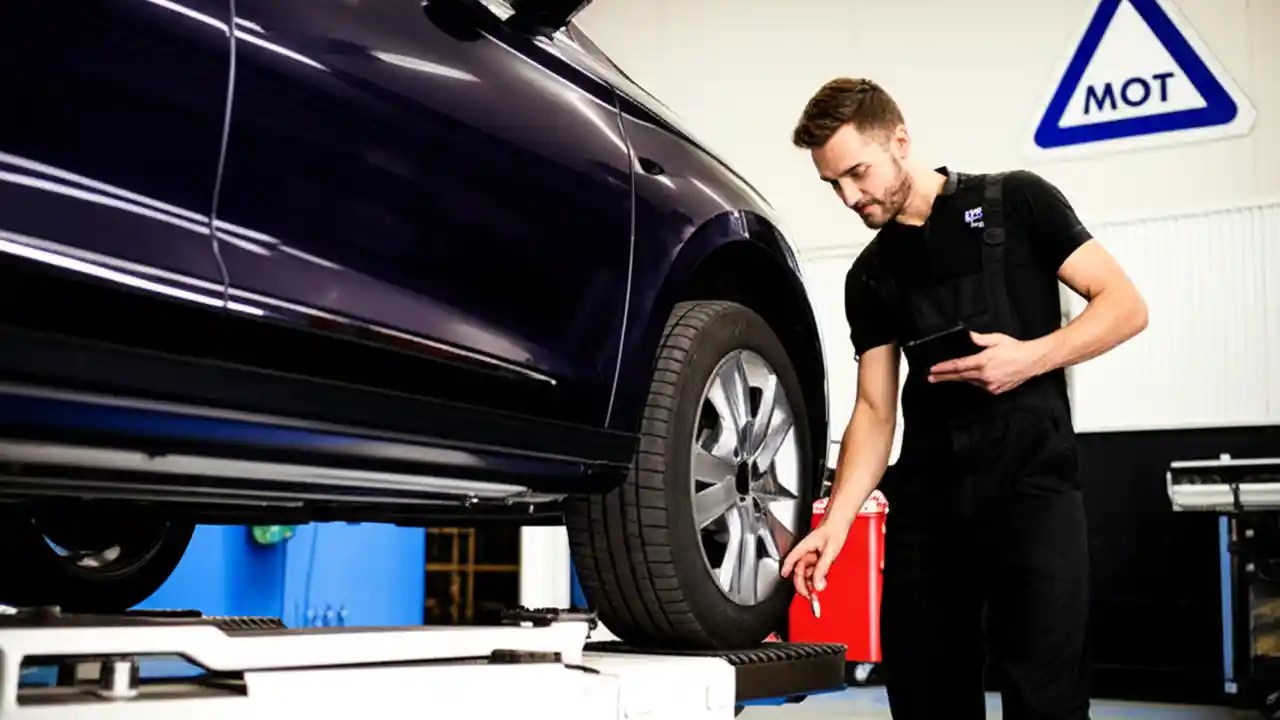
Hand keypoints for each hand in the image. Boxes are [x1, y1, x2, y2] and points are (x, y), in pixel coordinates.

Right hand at [780, 515, 850, 598]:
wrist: (840, 524)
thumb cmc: (834, 531)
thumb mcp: (829, 552)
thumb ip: (822, 569)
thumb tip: (818, 584)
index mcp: (804, 547)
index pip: (791, 559)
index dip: (786, 569)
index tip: (784, 577)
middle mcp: (806, 552)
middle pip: (799, 571)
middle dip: (801, 584)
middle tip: (808, 596)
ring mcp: (812, 556)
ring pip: (806, 573)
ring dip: (809, 584)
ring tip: (814, 594)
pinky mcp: (818, 558)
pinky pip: (814, 571)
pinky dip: (815, 579)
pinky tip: (819, 585)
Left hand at [928, 331, 1045, 394]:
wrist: (1032, 361)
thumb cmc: (1016, 349)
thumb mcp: (996, 339)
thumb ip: (980, 339)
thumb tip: (969, 337)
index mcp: (983, 362)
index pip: (958, 366)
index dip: (944, 368)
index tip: (933, 369)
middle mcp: (985, 375)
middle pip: (959, 376)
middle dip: (944, 377)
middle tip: (931, 377)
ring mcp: (990, 384)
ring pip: (970, 381)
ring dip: (959, 378)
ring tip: (947, 376)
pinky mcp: (995, 390)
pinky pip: (980, 386)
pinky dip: (974, 381)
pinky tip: (970, 377)